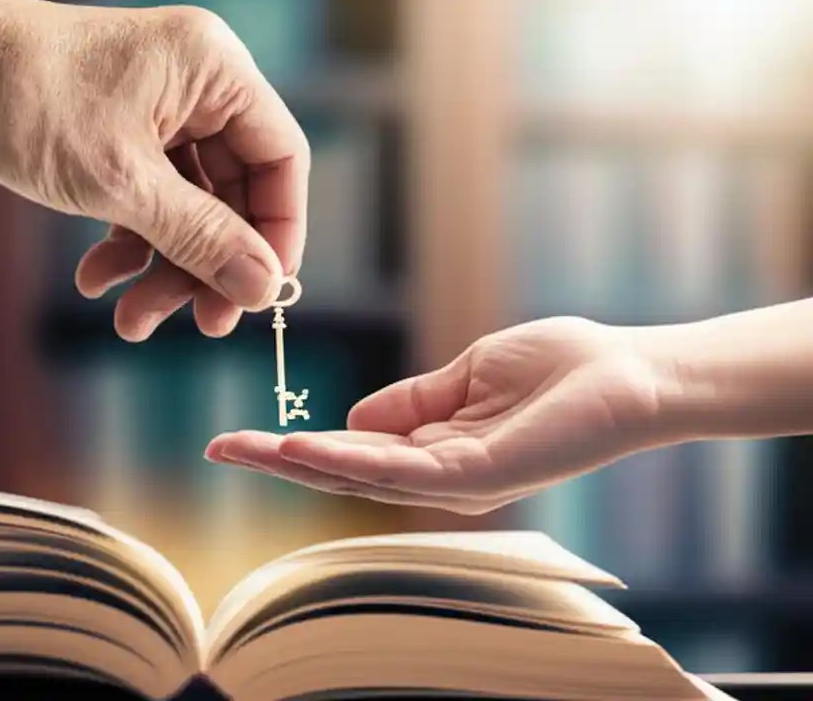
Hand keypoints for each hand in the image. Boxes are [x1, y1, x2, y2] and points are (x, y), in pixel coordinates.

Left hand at [0, 0, 308, 340]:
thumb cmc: (24, 100)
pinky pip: (145, 200)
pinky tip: (95, 280)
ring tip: (130, 319)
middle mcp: (193, 85)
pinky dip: (126, 244)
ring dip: (162, 267)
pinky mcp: (116, 133)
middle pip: (233, 193)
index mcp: (214, 71)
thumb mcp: (121, 183)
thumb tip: (263, 289)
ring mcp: (154, 109)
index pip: (281, 159)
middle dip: (207, 264)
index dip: (278, 234)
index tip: (259, 298)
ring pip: (186, 206)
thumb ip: (200, 238)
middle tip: (196, 326)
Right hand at [204, 317, 665, 514]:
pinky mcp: (474, 473)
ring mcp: (453, 479)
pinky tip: (301, 446)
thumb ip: (411, 401)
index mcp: (432, 448)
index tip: (240, 436)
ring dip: (295, 463)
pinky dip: (344, 457)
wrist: (631, 373)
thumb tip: (350, 418)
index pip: (348, 450)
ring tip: (241, 448)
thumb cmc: (561, 367)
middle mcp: (435, 474)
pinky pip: (396, 468)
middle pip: (340, 469)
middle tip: (215, 449)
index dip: (293, 445)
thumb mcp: (466, 375)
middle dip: (275, 460)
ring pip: (357, 474)